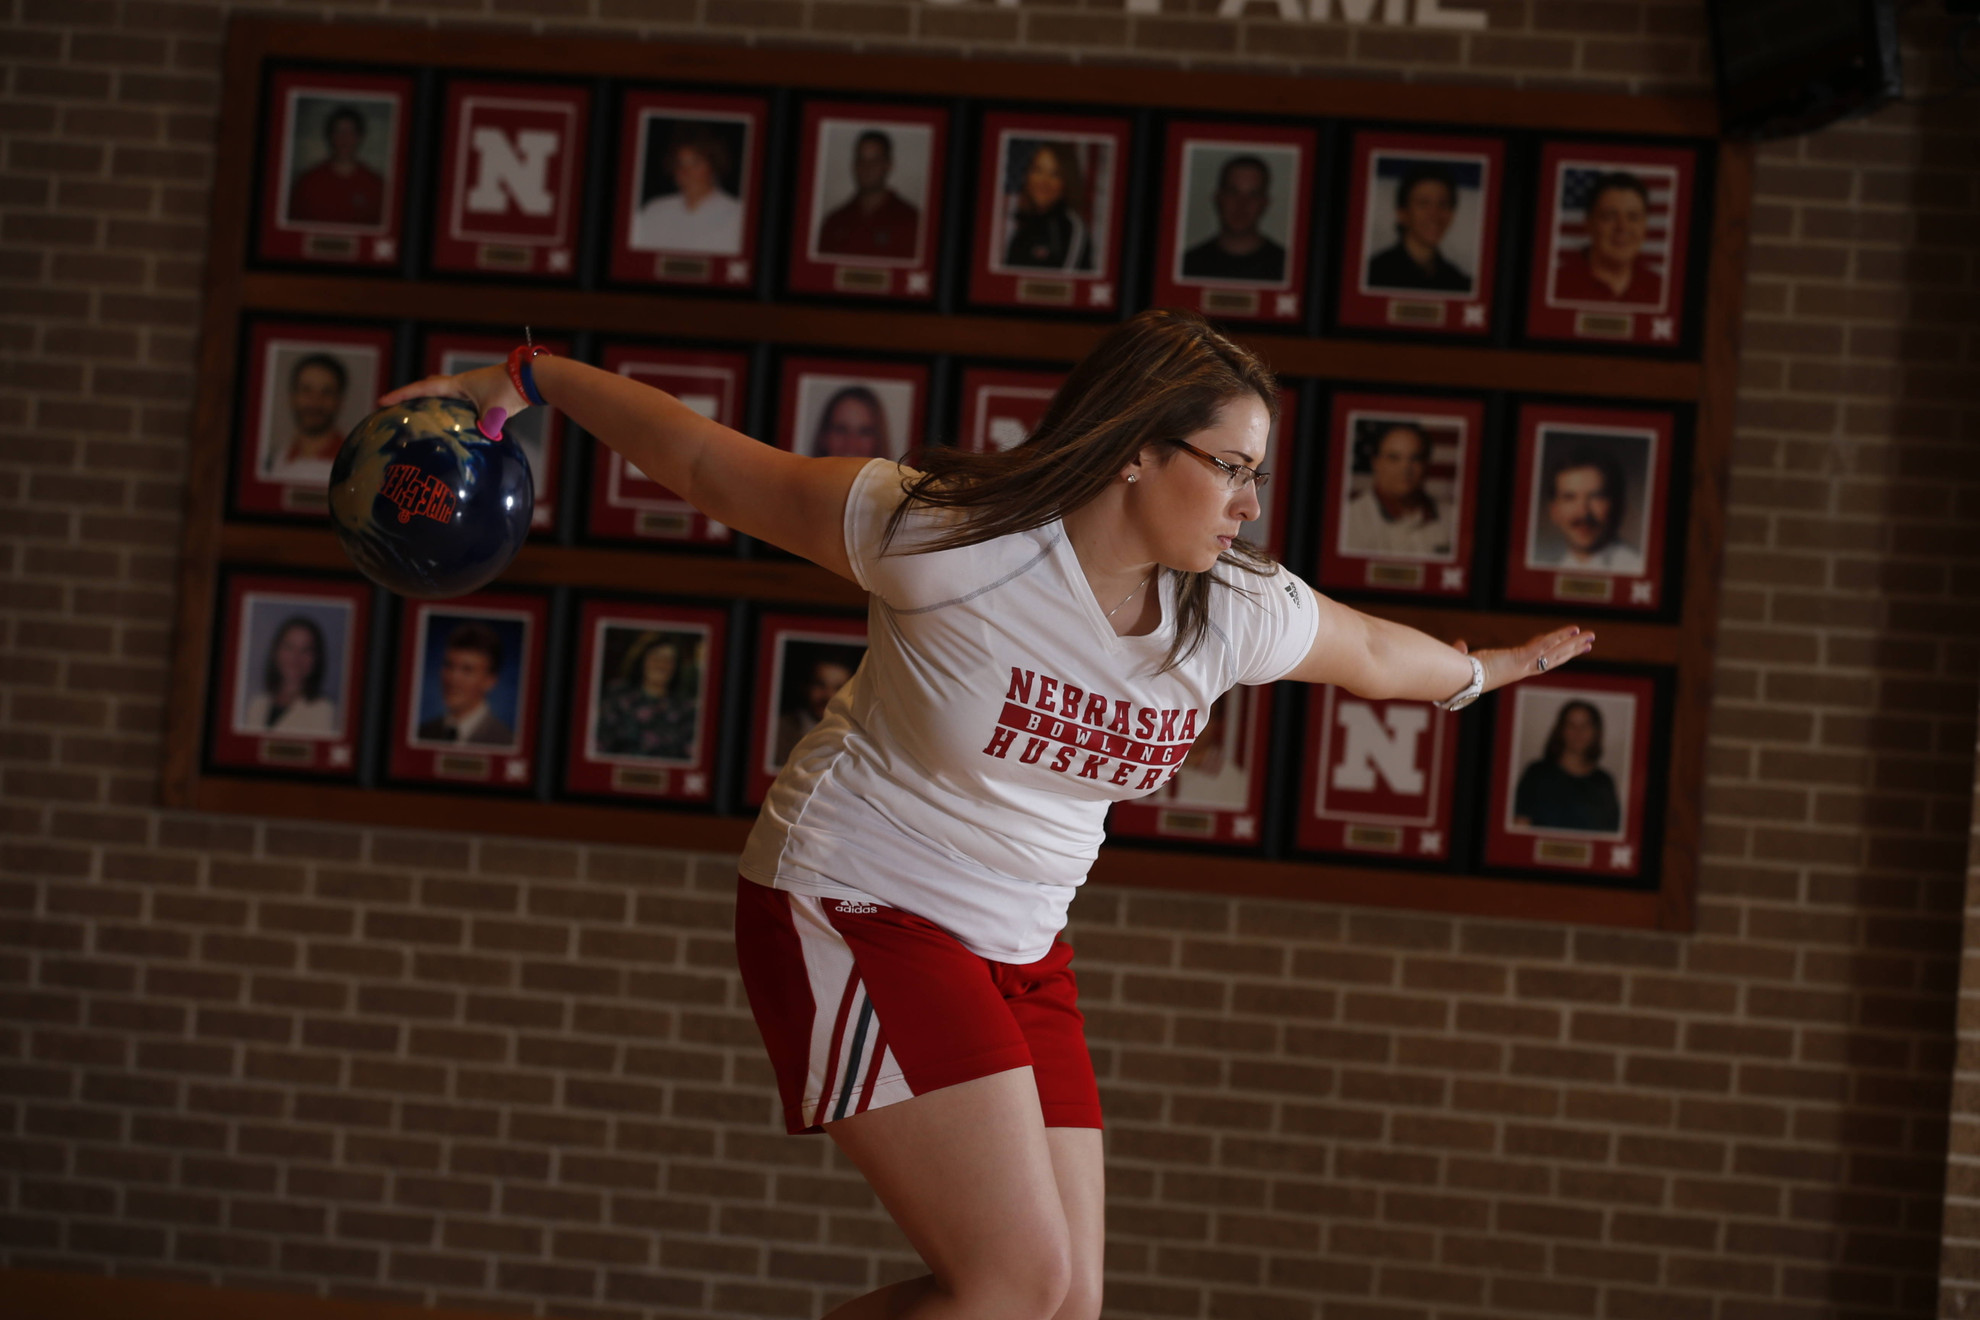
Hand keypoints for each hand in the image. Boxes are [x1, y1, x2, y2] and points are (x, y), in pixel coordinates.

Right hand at [378, 363, 528, 439]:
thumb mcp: (495, 411)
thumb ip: (486, 427)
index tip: (382, 401)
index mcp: (458, 385)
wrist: (532, 379)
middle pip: (430, 388)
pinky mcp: (483, 396)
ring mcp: (472, 389)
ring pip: (445, 397)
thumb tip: (482, 439)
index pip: (423, 388)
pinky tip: (452, 427)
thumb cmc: (511, 391)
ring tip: (419, 420)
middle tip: (396, 407)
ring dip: (432, 405)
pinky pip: (460, 405)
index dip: (402, 394)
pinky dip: (451, 413)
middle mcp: (462, 385)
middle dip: (412, 397)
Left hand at [1452, 625, 1592, 693]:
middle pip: (1553, 659)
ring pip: (1555, 653)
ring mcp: (1524, 665)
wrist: (1460, 680)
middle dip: (1572, 651)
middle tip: (1589, 645)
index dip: (1551, 653)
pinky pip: (1545, 646)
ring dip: (1574, 644)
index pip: (1537, 659)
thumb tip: (1459, 645)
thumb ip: (1465, 653)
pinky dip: (1560, 637)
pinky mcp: (1522, 659)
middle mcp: (1523, 669)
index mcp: (1512, 669)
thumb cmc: (1460, 674)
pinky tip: (1573, 629)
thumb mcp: (1467, 660)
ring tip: (1590, 636)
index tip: (1564, 648)